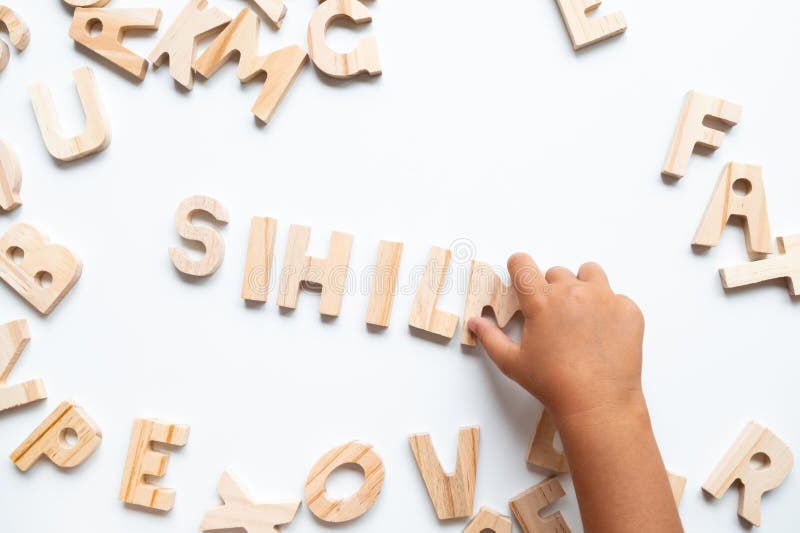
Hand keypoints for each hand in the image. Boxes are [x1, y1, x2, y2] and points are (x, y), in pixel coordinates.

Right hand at [468, 253, 645, 420]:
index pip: (523, 264)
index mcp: (541, 301)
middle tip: (554, 317)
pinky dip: (609, 310)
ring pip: (589, 273)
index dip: (518, 267)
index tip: (521, 276)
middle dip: (551, 288)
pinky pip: (617, 297)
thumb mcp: (512, 363)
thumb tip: (475, 321)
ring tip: (581, 314)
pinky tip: (604, 334)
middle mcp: (572, 292)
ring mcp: (604, 298)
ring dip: (582, 286)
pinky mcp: (628, 310)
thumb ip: (490, 337)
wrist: (598, 404)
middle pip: (556, 272)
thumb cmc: (552, 385)